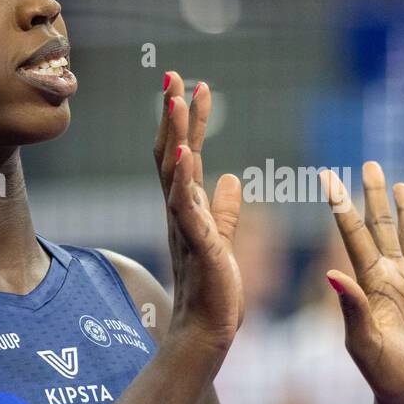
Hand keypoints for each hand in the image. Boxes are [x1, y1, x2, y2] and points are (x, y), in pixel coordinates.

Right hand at [153, 72, 244, 351]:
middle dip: (172, 113)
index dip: (189, 120)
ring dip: (176, 133)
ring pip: (175, 171)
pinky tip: (188, 151)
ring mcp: (184, 225)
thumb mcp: (222, 239)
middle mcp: (179, 211)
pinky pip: (187, 205)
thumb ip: (224, 209)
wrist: (207, 328)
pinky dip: (185, 178)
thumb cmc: (214, 289)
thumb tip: (233, 179)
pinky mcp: (198, 243)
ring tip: (177, 98)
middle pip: (171, 152)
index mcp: (187, 208)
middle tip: (173, 74)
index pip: (184, 154)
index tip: (193, 85)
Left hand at [320, 164, 403, 403]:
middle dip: (374, 196)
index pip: (352, 237)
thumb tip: (330, 273)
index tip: (326, 178)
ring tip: (401, 184)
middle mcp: (391, 278)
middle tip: (367, 164)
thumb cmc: (386, 375)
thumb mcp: (365, 342)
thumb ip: (352, 307)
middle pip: (380, 228)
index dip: (341, 207)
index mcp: (369, 284)